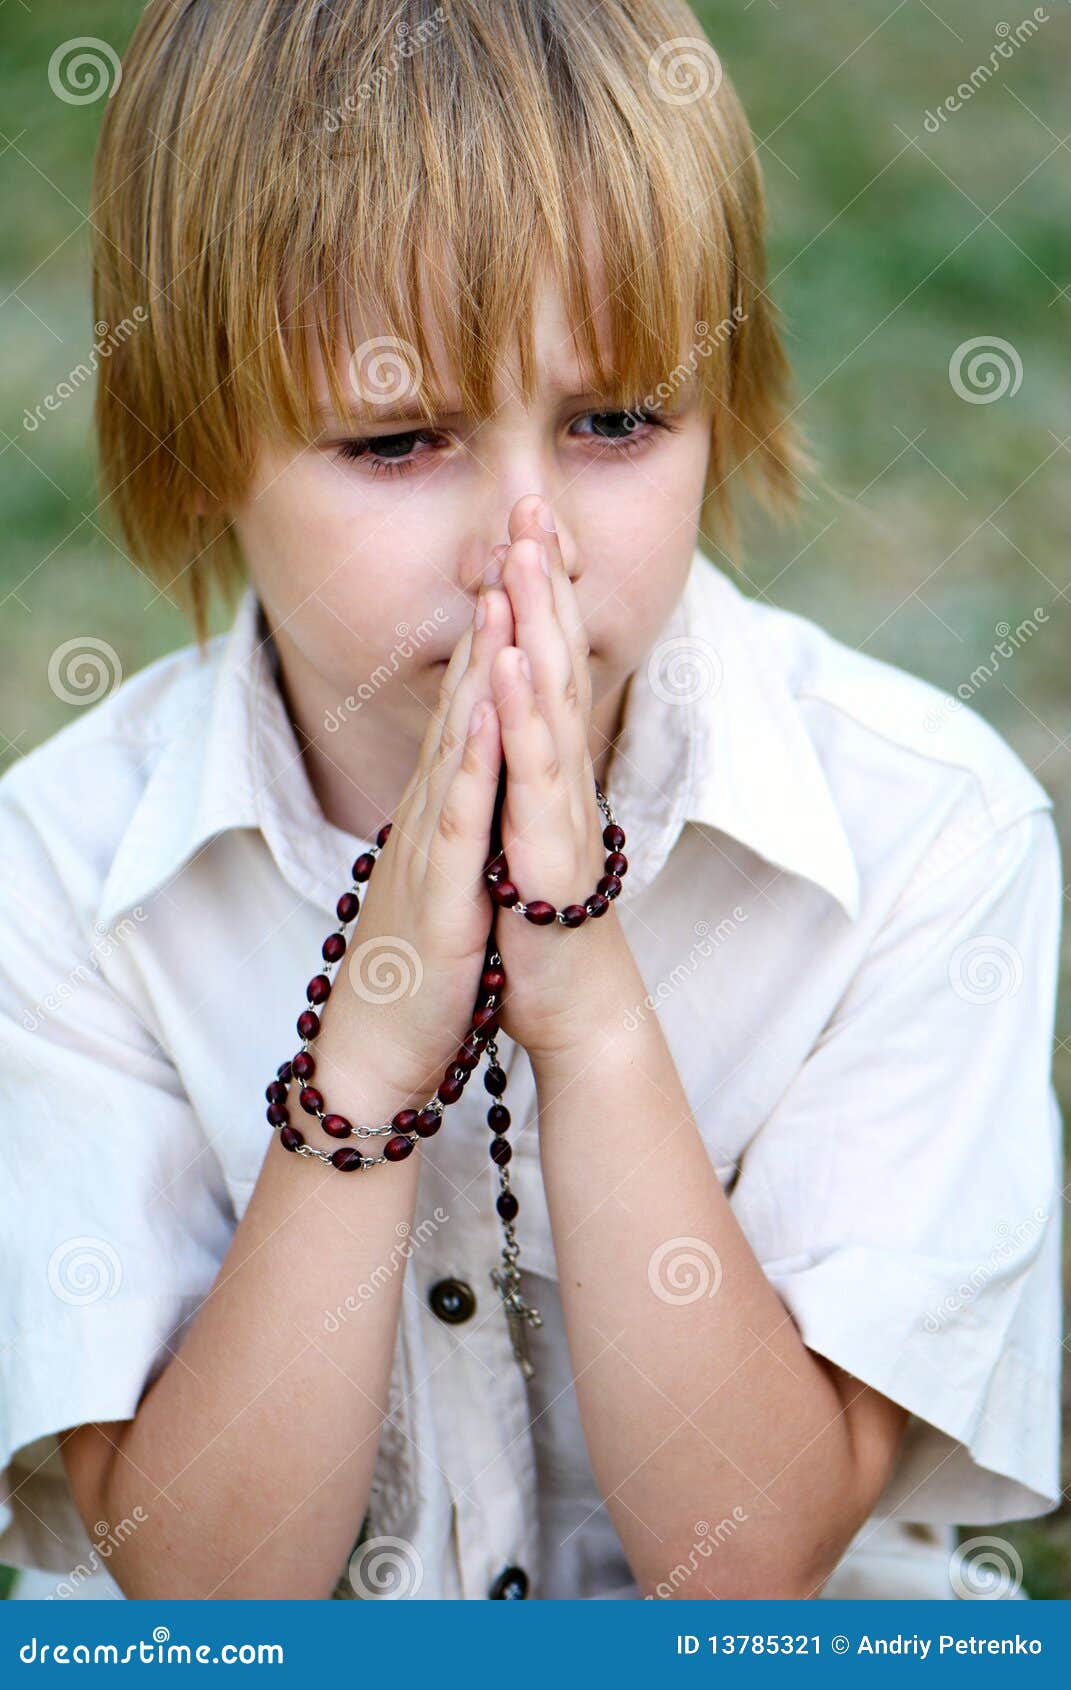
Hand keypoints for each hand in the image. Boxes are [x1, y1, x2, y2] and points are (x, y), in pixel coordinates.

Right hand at [322, 580, 512, 1107]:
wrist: (377, 1049)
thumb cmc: (422, 961)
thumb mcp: (449, 869)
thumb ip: (461, 815)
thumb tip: (481, 767)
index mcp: (442, 806)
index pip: (472, 701)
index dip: (498, 627)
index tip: (523, 558)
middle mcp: (430, 811)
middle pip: (463, 699)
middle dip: (493, 617)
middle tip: (510, 536)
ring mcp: (427, 849)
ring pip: (456, 744)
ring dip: (480, 669)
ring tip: (501, 593)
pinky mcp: (435, 896)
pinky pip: (455, 822)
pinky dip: (470, 766)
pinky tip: (485, 718)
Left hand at [486, 497, 624, 1062]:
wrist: (567, 1001)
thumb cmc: (535, 918)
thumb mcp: (515, 826)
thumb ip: (516, 770)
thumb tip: (503, 719)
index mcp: (548, 766)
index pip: (543, 663)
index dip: (533, 594)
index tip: (519, 526)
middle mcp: (563, 774)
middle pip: (556, 660)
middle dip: (542, 582)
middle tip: (533, 505)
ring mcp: (563, 807)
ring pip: (553, 701)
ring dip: (539, 625)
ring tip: (524, 556)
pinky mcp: (551, 850)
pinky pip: (539, 772)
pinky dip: (525, 713)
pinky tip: (513, 661)